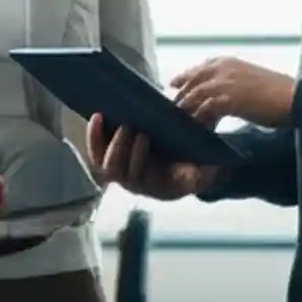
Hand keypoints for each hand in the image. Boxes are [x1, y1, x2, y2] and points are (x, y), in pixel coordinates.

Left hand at [87, 113, 217, 200]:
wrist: (175, 169)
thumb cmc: (186, 169)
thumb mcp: (198, 173)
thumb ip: (201, 172)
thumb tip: (207, 168)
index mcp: (154, 186)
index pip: (140, 178)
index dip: (138, 158)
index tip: (145, 136)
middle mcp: (133, 182)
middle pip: (118, 172)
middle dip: (121, 148)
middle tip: (131, 127)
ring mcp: (120, 172)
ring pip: (103, 163)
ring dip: (100, 141)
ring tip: (102, 117)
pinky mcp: (109, 159)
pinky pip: (96, 151)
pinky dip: (94, 135)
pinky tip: (97, 115)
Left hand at [172, 57, 297, 127]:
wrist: (294, 98)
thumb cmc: (277, 92)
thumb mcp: (250, 79)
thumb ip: (232, 83)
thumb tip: (221, 96)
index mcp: (228, 62)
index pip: (199, 68)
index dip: (185, 77)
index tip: (174, 85)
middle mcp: (223, 68)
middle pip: (192, 81)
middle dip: (181, 95)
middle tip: (173, 110)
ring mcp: (225, 83)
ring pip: (195, 96)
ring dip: (187, 110)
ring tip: (181, 124)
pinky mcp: (229, 99)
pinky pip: (205, 110)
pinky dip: (200, 120)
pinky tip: (198, 130)